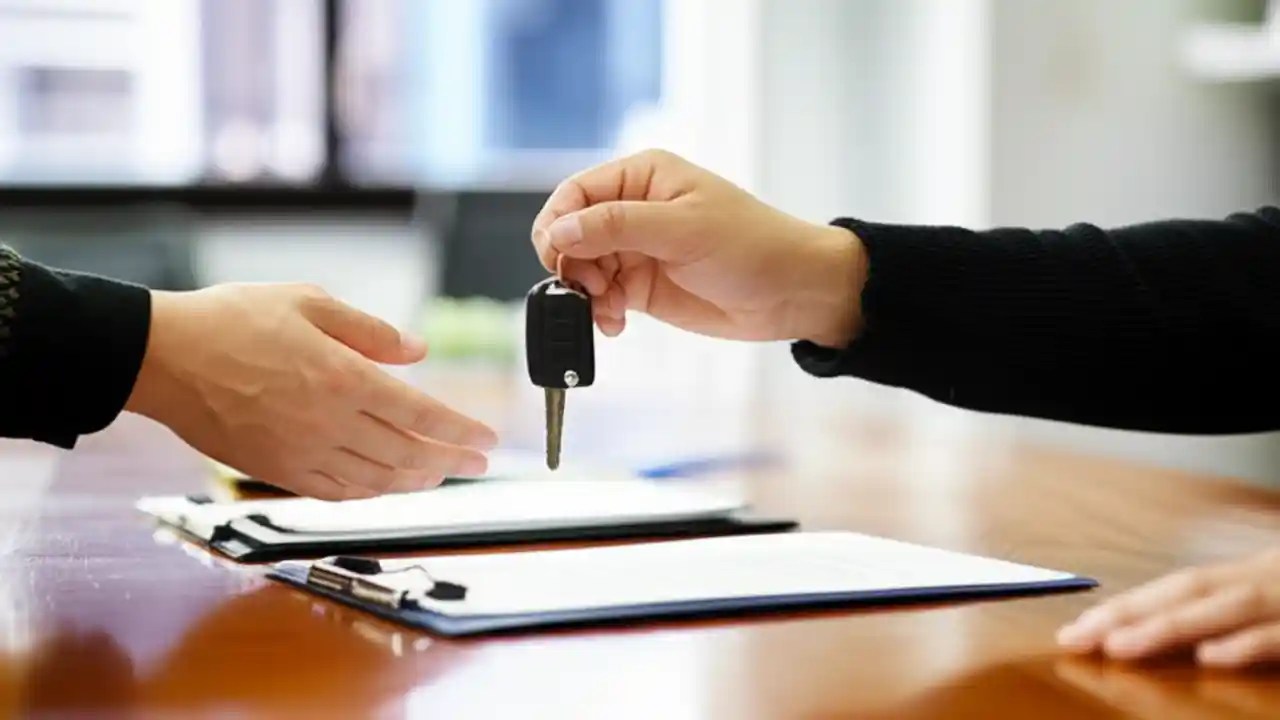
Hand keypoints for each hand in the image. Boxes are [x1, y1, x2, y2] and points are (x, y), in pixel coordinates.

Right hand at [125, 283, 496, 499]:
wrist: (165, 357)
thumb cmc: (232, 321)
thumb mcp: (308, 301)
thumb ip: (369, 330)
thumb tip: (418, 350)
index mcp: (343, 377)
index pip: (421, 414)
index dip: (460, 431)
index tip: (487, 440)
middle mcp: (329, 422)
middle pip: (407, 453)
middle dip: (451, 461)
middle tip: (478, 464)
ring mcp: (302, 452)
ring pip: (376, 480)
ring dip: (416, 481)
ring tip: (439, 475)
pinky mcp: (276, 471)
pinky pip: (335, 492)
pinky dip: (370, 493)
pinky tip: (384, 486)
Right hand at [531, 149, 867, 346]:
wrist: (792, 293)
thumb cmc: (753, 246)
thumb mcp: (683, 229)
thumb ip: (617, 227)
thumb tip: (560, 230)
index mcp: (642, 177)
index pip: (575, 194)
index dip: (558, 224)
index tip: (559, 257)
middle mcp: (633, 210)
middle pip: (572, 234)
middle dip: (572, 264)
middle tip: (591, 288)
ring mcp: (637, 250)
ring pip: (582, 269)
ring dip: (585, 294)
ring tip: (609, 311)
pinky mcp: (642, 287)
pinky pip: (602, 297)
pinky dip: (600, 312)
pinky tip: (615, 323)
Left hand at [1057, 549, 1279, 667]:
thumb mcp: (1258, 594)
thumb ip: (1214, 608)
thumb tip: (1149, 626)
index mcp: (1238, 578)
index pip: (1170, 588)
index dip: (1122, 606)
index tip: (1073, 630)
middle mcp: (1253, 584)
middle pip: (1185, 592)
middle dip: (1127, 613)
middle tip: (1076, 636)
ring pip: (1223, 610)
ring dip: (1169, 625)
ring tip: (1117, 644)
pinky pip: (1276, 637)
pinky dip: (1244, 644)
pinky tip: (1208, 655)